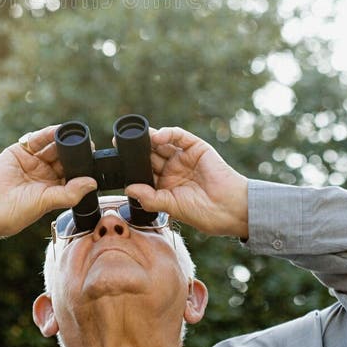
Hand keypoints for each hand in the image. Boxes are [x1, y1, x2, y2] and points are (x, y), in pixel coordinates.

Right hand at [0, 126, 96, 247]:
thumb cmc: (12, 212)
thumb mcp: (45, 203)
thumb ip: (69, 193)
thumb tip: (92, 184)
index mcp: (50, 191)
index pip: (71, 176)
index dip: (82, 169)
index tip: (95, 163)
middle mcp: (42, 175)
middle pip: (64, 159)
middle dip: (75, 153)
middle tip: (89, 147)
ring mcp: (31, 162)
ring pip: (52, 148)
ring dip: (64, 142)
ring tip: (76, 138)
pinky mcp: (20, 150)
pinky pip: (37, 139)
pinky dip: (49, 134)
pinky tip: (59, 132)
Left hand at [126, 127, 247, 238]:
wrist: (229, 209)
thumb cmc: (204, 213)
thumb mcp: (171, 207)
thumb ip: (150, 197)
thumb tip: (128, 189)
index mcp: (165, 184)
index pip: (144, 170)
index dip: (132, 165)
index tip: (117, 161)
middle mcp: (173, 168)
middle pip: (150, 154)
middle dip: (136, 149)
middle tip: (119, 143)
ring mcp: (184, 157)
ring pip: (162, 143)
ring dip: (148, 139)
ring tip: (135, 138)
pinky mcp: (196, 147)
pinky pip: (179, 136)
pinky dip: (167, 133)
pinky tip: (157, 137)